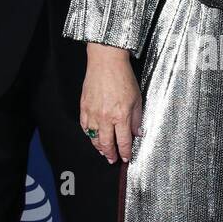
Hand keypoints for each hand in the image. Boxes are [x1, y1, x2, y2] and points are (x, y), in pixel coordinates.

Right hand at [80, 43, 142, 163]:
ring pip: (94, 138)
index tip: (126, 157)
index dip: (125, 152)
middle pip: (107, 144)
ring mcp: (93, 113)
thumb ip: (137, 119)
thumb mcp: (137, 99)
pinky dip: (88, 134)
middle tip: (113, 159)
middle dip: (111, 154)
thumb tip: (138, 133)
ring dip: (99, 147)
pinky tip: (92, 137)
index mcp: (121, 116)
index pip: (124, 141)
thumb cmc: (122, 77)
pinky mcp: (84, 107)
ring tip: (103, 152)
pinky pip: (84, 127)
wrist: (106, 62)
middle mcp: (106, 117)